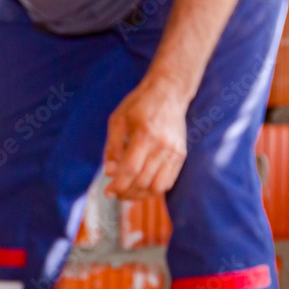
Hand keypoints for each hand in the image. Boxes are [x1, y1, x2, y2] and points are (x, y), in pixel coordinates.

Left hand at [105, 76, 188, 199]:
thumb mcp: (118, 120)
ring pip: (157, 187)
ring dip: (140, 195)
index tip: (108, 192)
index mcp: (145, 135)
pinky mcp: (181, 155)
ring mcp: (174, 152)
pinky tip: (141, 187)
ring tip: (127, 193)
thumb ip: (112, 147)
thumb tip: (109, 172)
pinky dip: (153, 190)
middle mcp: (162, 146)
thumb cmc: (139, 105)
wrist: (169, 93)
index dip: (118, 185)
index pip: (130, 169)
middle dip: (126, 192)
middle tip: (114, 192)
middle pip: (143, 181)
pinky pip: (167, 182)